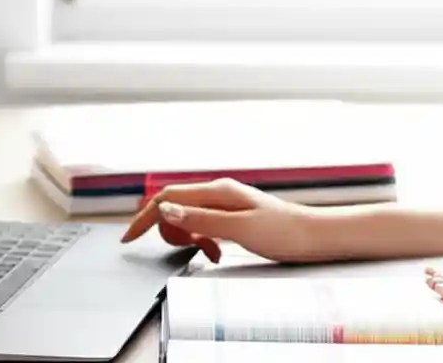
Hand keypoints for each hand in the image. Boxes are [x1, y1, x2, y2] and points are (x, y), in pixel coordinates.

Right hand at [119, 177, 323, 263]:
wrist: (312, 236)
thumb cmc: (283, 231)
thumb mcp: (238, 228)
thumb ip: (201, 219)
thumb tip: (167, 210)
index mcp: (218, 190)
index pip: (168, 197)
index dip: (145, 217)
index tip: (129, 237)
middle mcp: (219, 192)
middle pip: (174, 206)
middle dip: (170, 230)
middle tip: (188, 249)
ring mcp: (225, 204)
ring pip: (188, 218)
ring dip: (189, 238)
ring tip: (210, 252)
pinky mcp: (231, 216)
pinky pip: (203, 227)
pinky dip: (202, 241)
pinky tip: (215, 252)